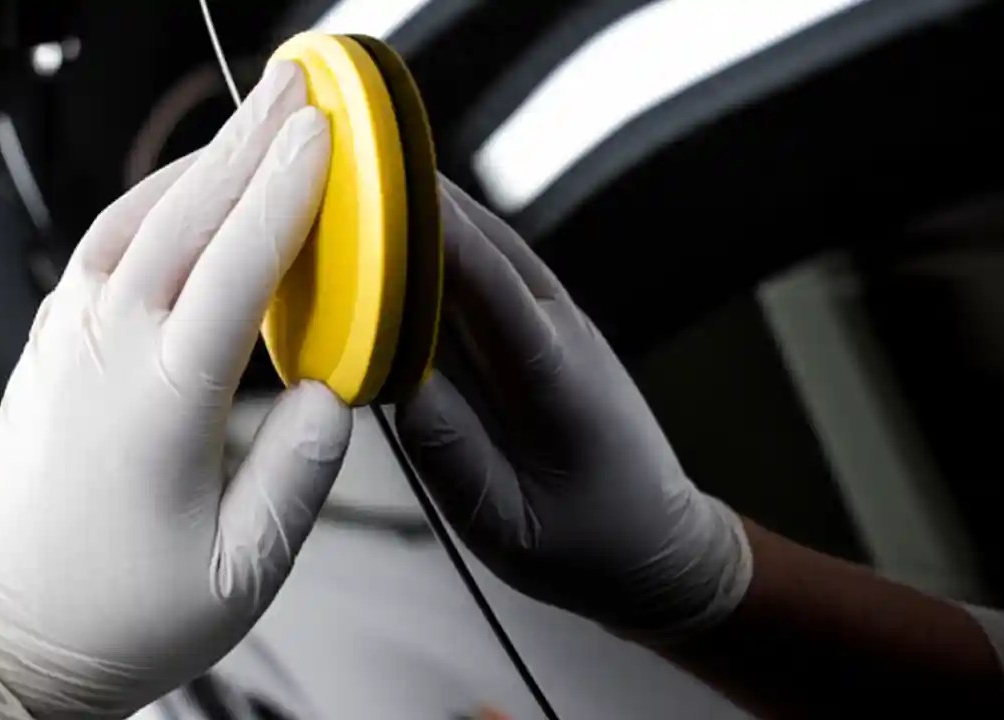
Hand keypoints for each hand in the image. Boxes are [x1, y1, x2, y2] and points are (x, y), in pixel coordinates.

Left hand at [0, 60, 348, 717]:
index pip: (236, 268)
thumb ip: (298, 475)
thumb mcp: (242, 572)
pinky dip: (154, 201)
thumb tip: (332, 394)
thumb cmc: (119, 615)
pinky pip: (105, 246)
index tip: (325, 140)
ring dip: (200, 162)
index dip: (286, 195)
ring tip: (253, 122)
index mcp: (161, 403)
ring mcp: (69, 344)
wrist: (4, 636)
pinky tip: (186, 194)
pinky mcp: (53, 349)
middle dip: (248, 143)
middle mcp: (105, 354)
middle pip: (185, 217)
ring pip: (138, 219)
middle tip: (299, 91)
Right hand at [397, 180, 750, 638]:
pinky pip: (489, 275)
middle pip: (487, 241)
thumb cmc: (592, 547)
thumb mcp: (512, 526)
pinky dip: (443, 250)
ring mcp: (557, 326)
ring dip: (430, 213)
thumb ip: (453, 457)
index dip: (429, 230)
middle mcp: (561, 330)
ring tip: (356, 182)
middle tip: (342, 161)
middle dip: (417, 198)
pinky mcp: (544, 335)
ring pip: (490, 247)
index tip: (370, 187)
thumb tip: (390, 387)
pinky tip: (396, 242)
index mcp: (556, 374)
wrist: (660, 549)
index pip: (488, 281)